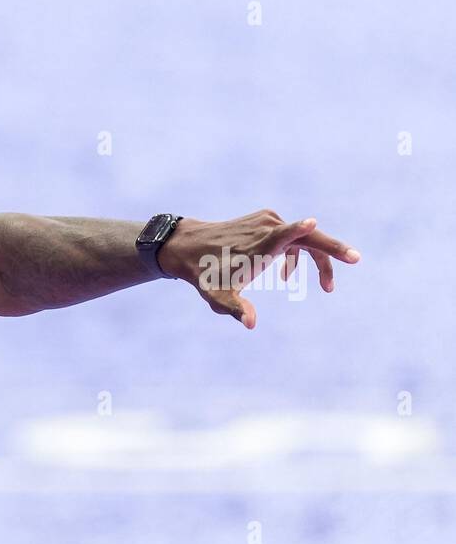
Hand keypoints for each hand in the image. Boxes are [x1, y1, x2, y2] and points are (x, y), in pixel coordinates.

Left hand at [157, 210, 360, 329]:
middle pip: (308, 236)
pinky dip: (295, 255)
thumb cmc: (204, 275)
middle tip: (356, 259)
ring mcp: (267, 220)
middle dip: (332, 251)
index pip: (283, 234)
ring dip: (315, 261)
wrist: (188, 248)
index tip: (310, 223)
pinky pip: (290, 236)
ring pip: (303, 238)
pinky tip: (287, 278)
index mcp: (260, 245)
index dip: (297, 230)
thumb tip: (250, 324)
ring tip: (325, 287)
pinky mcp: (265, 219)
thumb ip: (235, 308)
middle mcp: (266, 228)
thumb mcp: (217, 296)